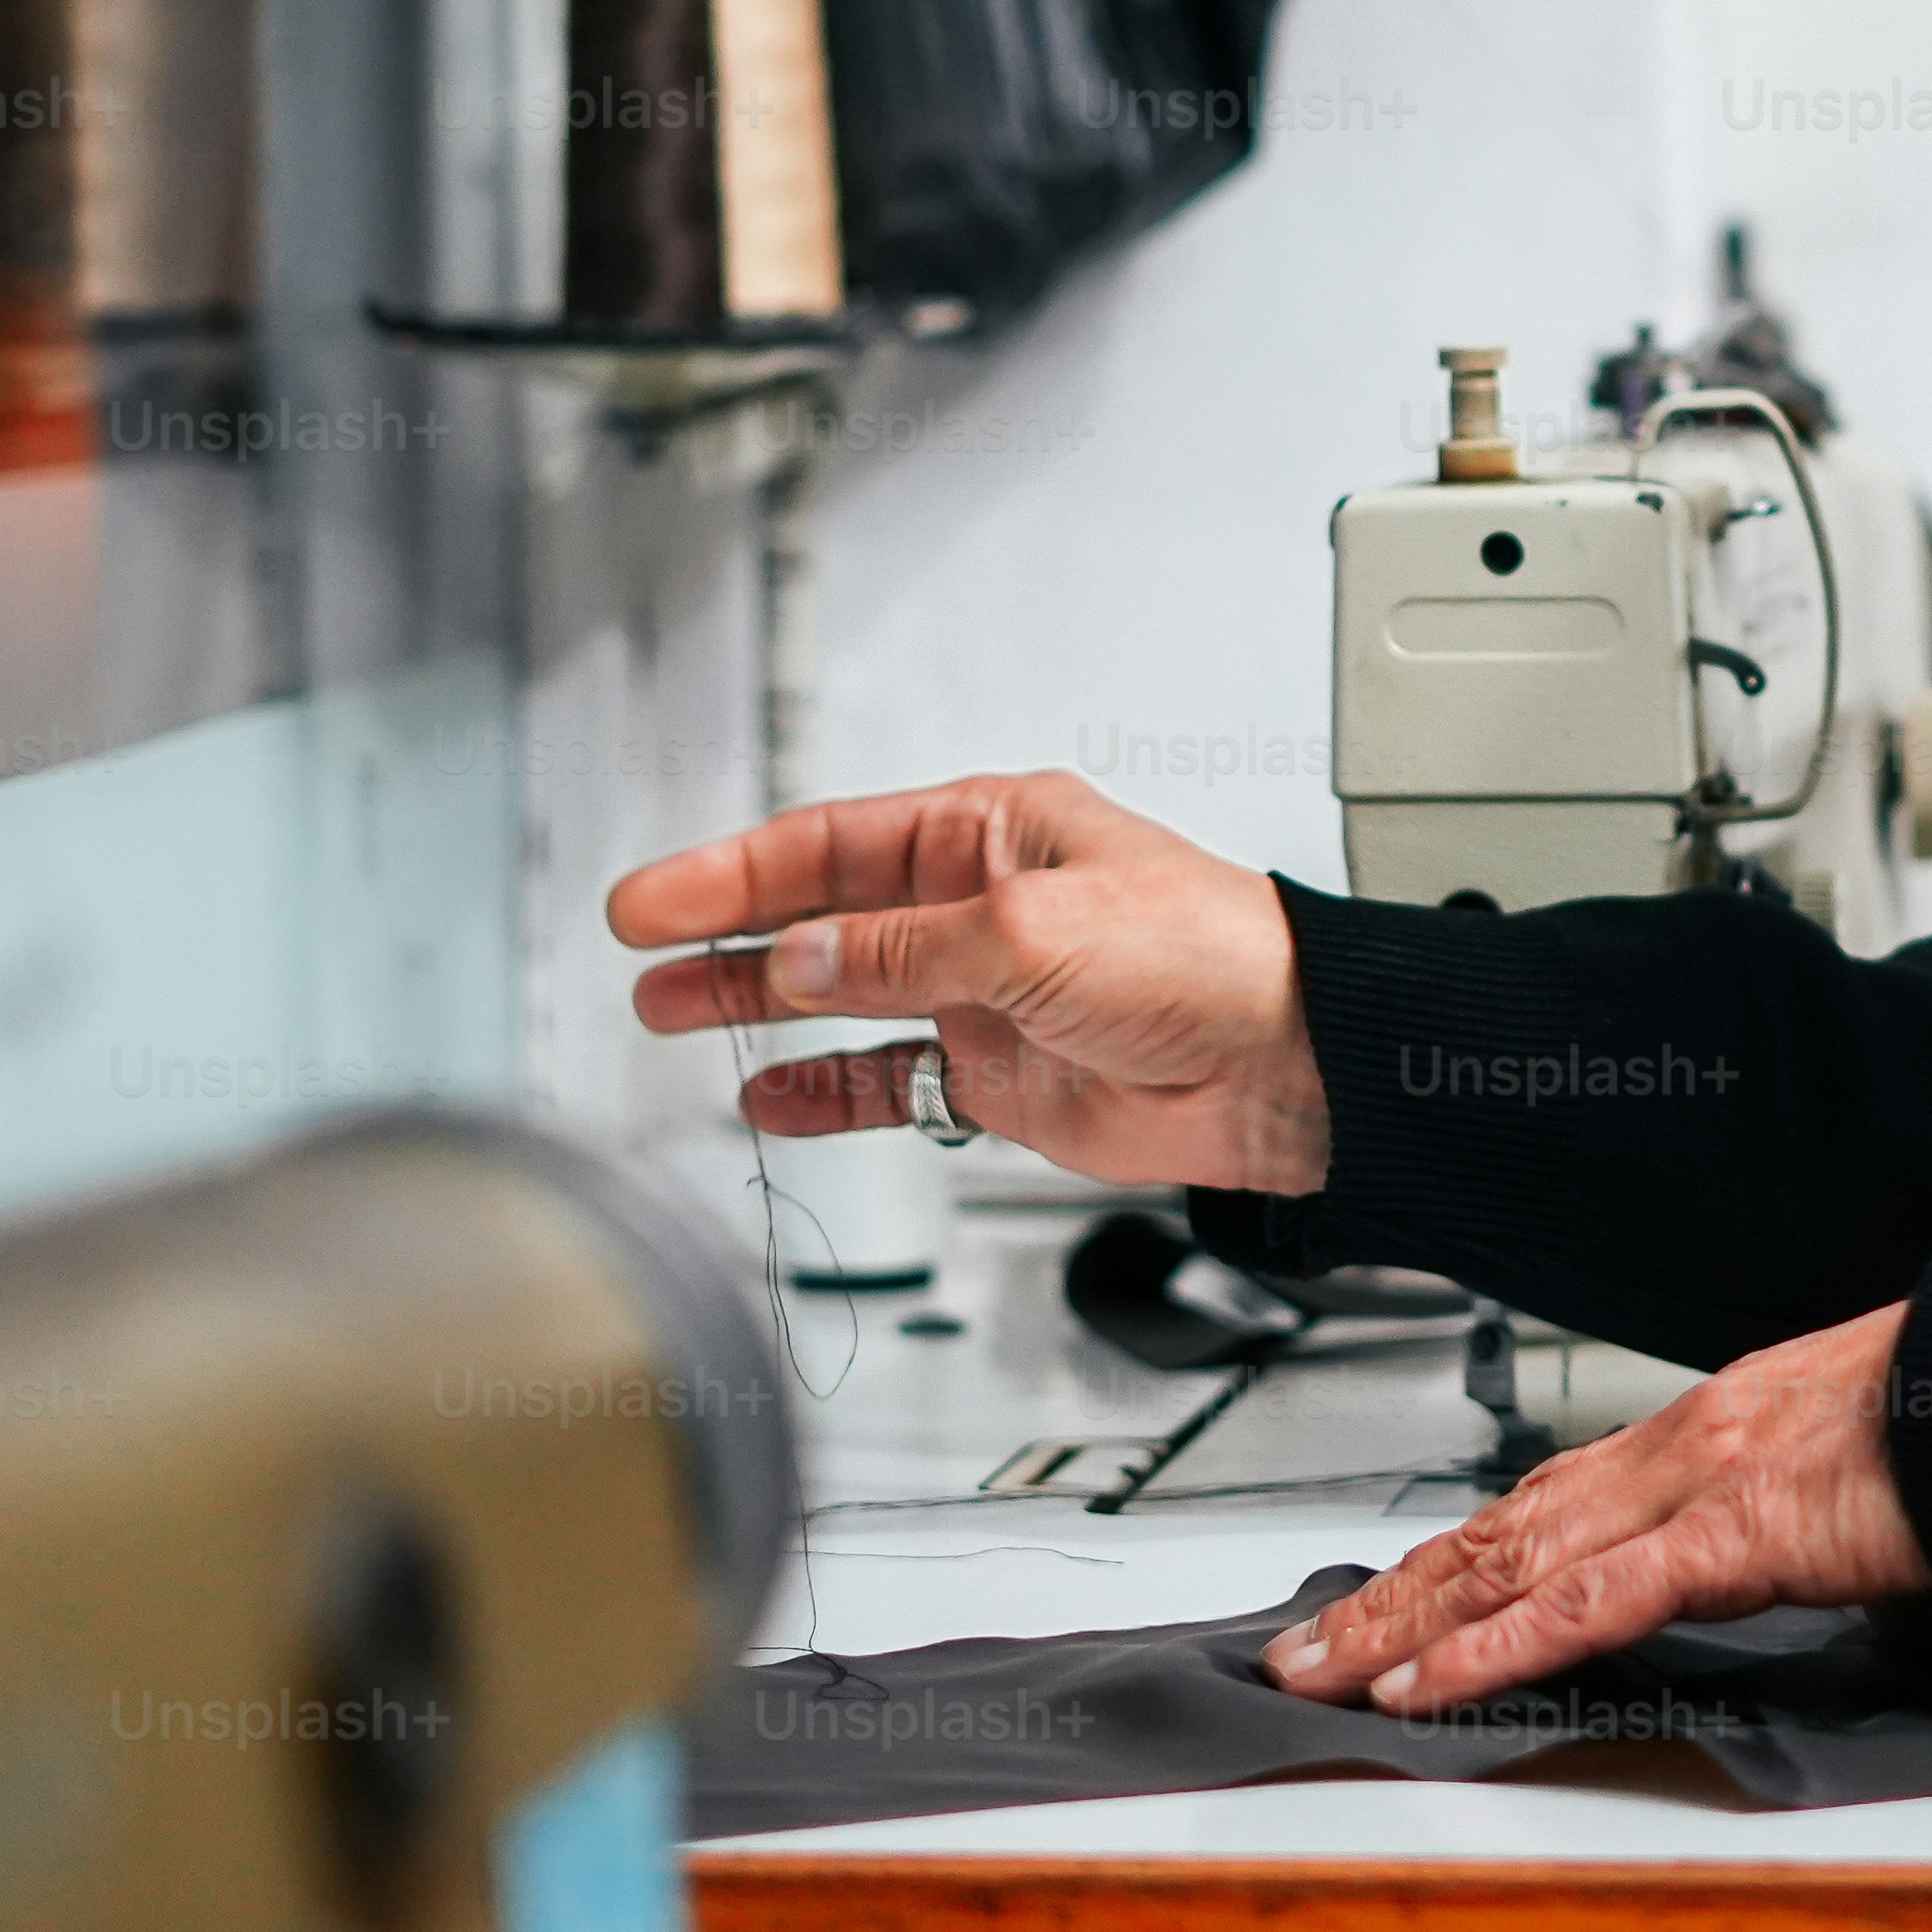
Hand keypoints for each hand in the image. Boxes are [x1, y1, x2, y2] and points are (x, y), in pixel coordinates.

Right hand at [604, 770, 1333, 1191]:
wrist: (1289, 1064)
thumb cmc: (1204, 957)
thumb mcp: (1030, 932)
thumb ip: (901, 952)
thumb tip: (801, 959)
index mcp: (991, 833)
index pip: (830, 844)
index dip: (731, 873)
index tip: (651, 902)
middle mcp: (981, 906)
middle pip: (821, 915)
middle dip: (727, 936)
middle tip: (641, 959)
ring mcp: (987, 993)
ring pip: (842, 997)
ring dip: (759, 1009)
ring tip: (671, 1018)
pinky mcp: (1003, 1075)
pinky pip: (890, 1081)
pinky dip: (829, 1092)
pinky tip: (771, 1098)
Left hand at [1266, 1305, 1931, 1710]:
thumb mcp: (1862, 1474)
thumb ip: (1813, 1523)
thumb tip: (1816, 1569)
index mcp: (1707, 1431)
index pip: (1550, 1500)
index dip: (1460, 1553)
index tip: (1395, 1593)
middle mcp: (1678, 1446)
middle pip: (1500, 1529)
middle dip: (1392, 1592)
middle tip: (1302, 1646)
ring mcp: (1695, 1486)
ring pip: (1509, 1561)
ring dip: (1402, 1623)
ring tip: (1321, 1671)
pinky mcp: (1732, 1536)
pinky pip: (1586, 1605)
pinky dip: (1493, 1649)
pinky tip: (1428, 1685)